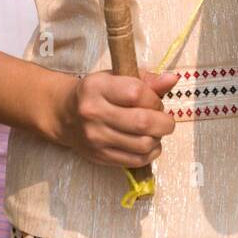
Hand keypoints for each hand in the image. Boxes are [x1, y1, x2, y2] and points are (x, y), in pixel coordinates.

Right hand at [51, 69, 178, 166]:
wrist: (64, 115)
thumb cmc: (97, 92)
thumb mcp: (116, 77)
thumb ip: (146, 79)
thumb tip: (172, 79)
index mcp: (97, 87)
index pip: (137, 93)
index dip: (154, 98)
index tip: (155, 101)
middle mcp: (93, 113)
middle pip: (143, 122)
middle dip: (164, 122)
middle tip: (165, 120)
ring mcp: (96, 138)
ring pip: (143, 144)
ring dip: (158, 138)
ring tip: (155, 131)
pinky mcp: (99, 156)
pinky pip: (136, 160)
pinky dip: (150, 153)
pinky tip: (149, 144)